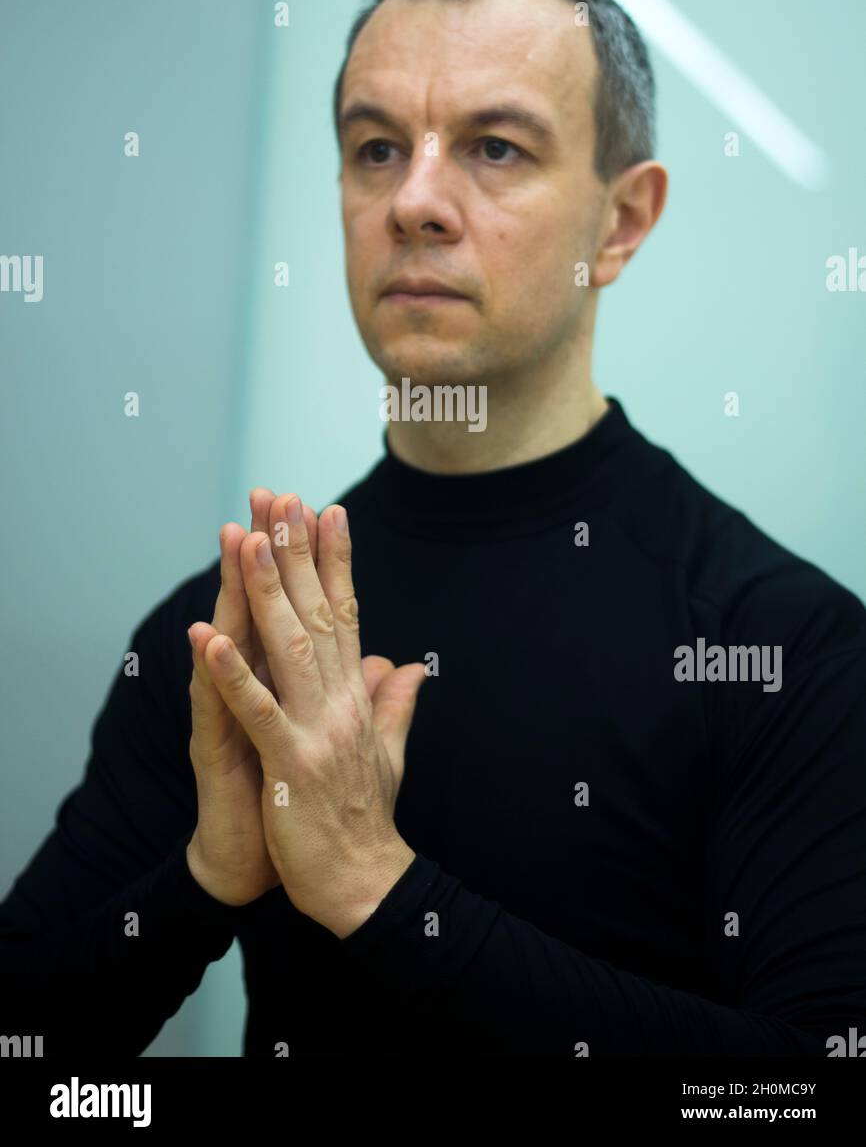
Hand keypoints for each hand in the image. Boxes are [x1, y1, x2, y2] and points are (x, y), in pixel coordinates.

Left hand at [191, 495, 425, 934]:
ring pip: (288, 647)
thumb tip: (407, 666)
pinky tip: (210, 637)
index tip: (328, 511)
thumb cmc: (368, 821)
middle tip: (282, 498)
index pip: (347, 614)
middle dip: (296, 553)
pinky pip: (258, 712)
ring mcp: (318, 730)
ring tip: (245, 540)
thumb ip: (395, 705)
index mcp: (356, 697)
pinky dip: (234, 673)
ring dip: (264, 591)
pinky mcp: (292, 764)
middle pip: (317, 613)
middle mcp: (341, 702)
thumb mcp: (388, 753)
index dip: (336, 561)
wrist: (366, 886)